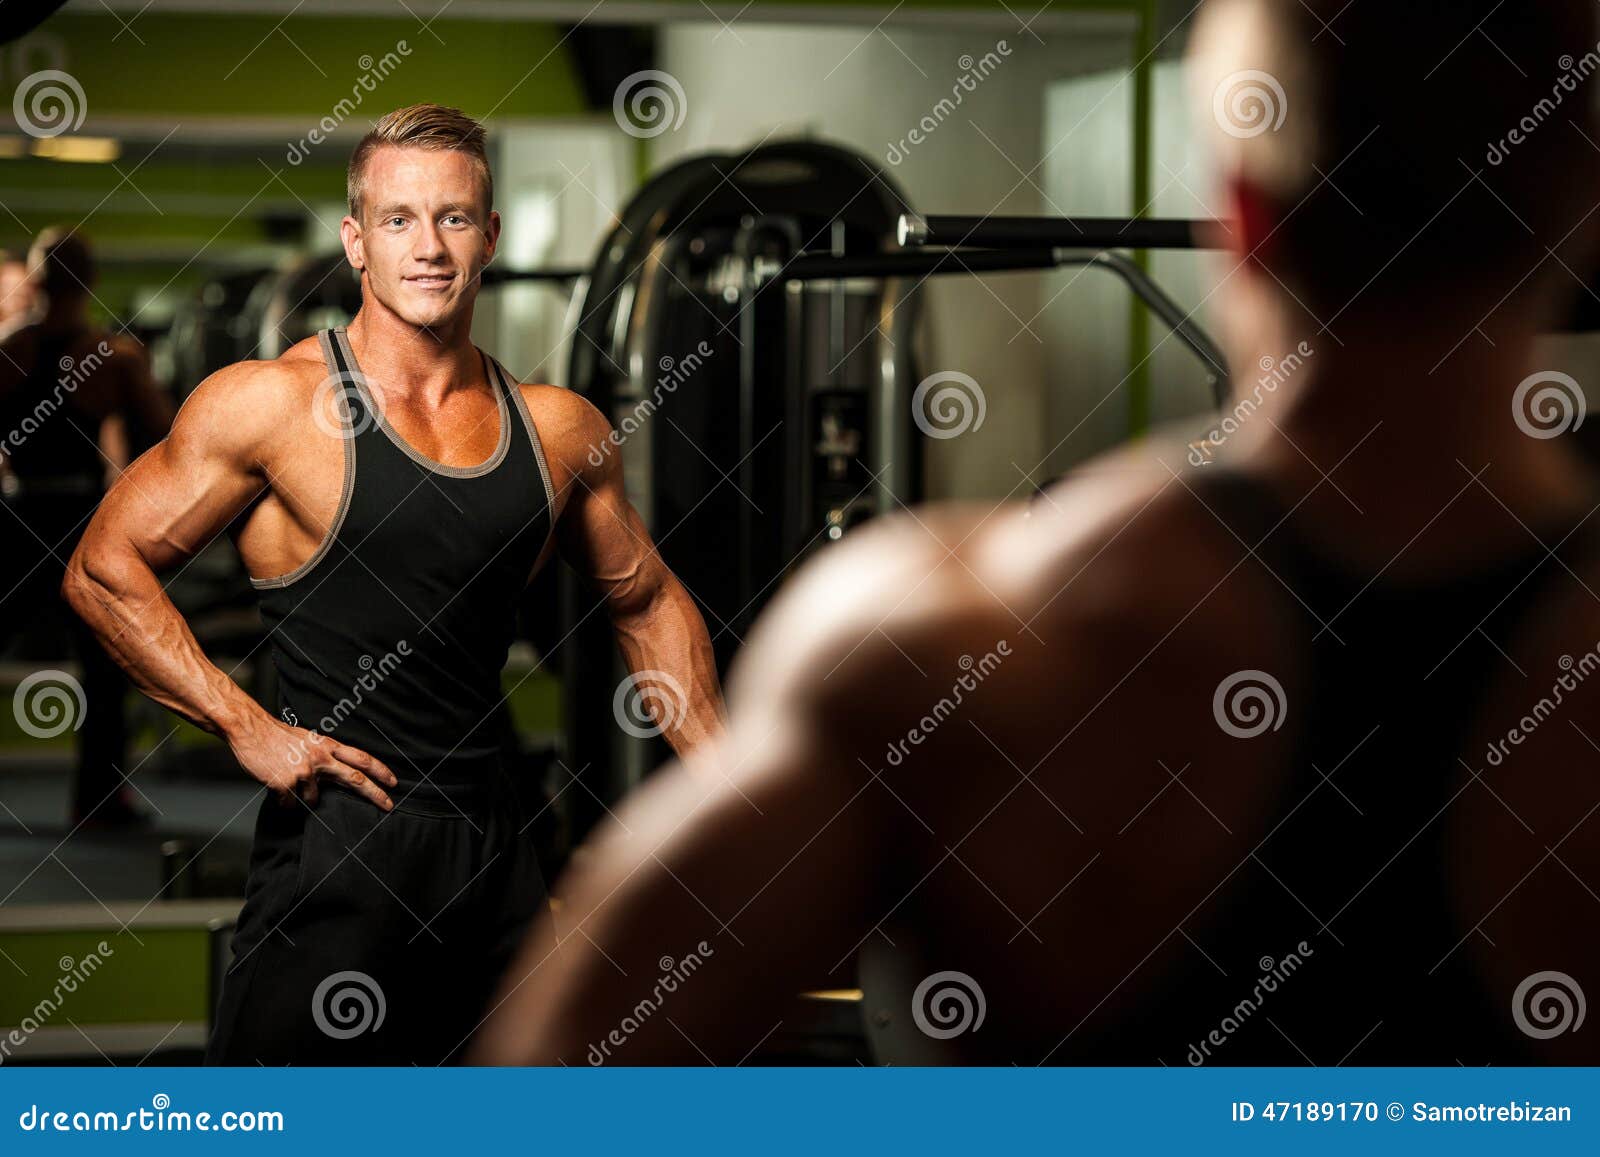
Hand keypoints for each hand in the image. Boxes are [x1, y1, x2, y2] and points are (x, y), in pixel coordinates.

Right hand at [228, 710, 396, 809]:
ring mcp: (304, 771)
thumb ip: (325, 754)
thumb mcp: (309, 739)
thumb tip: (338, 771)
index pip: (361, 758)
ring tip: (288, 783)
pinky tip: (275, 787)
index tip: (393, 782)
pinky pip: (291, 804)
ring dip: (303, 798)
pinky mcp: (286, 782)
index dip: (380, 771)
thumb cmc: (278, 736)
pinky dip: (284, 801)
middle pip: (355, 779)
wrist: (250, 729)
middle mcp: (320, 758)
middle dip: (375, 794)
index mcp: (327, 746)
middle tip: (389, 805)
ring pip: (314, 799)